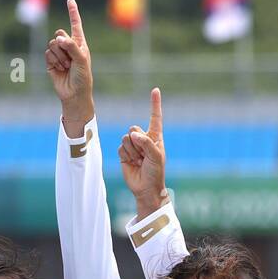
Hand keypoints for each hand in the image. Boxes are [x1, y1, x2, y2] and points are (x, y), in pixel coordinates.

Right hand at [46, 0, 93, 134]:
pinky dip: (54, 61)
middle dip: (63, 44)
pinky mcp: (50, 61)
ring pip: (52, 44)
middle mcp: (69, 46)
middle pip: (59, 34)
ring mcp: (59, 53)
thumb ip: (72, 46)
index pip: (76, 24)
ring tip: (67, 66)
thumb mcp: (82, 60)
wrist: (74, 93)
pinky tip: (60, 69)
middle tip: (70, 57)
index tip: (70, 0)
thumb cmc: (83, 77)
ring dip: (60, 56)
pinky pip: (47, 53)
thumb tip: (59, 37)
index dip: (73, 12)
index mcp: (80, 43)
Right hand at [118, 87, 166, 216]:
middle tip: (143, 156)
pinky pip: (120, 147)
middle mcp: (144, 139)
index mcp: (155, 137)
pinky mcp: (123, 153)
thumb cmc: (156, 172)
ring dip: (132, 151)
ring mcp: (133, 145)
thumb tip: (132, 134)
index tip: (155, 90)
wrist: (146, 188)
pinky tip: (132, 163)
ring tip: (139, 161)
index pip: (155, 117)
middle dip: (137, 141)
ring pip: (125, 138)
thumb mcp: (156, 156)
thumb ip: (146, 143)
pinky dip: (126, 155)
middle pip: (133, 127)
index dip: (154, 104)